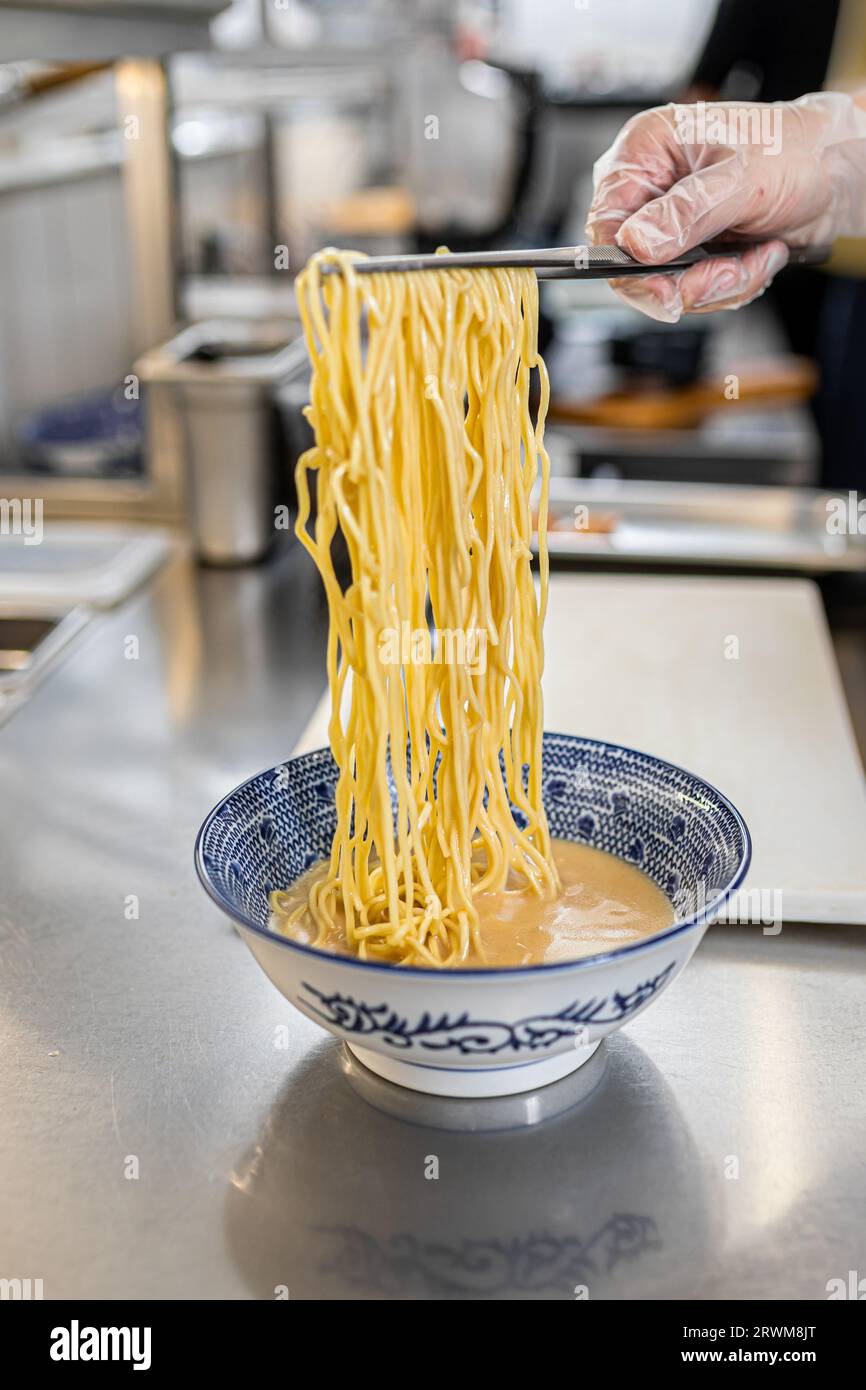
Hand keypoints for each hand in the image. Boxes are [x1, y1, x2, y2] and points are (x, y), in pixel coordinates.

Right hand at [586, 92, 865, 321]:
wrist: (836, 172)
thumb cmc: (795, 151)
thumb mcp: (742, 180)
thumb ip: (686, 213)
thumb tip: (636, 243)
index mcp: (646, 151)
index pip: (606, 222)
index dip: (629, 265)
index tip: (666, 290)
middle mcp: (651, 188)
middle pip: (634, 265)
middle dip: (689, 281)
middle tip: (730, 272)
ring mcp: (670, 222)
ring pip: (667, 286)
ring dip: (719, 284)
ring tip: (758, 256)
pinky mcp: (692, 248)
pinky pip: (693, 290)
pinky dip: (730, 285)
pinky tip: (758, 256)